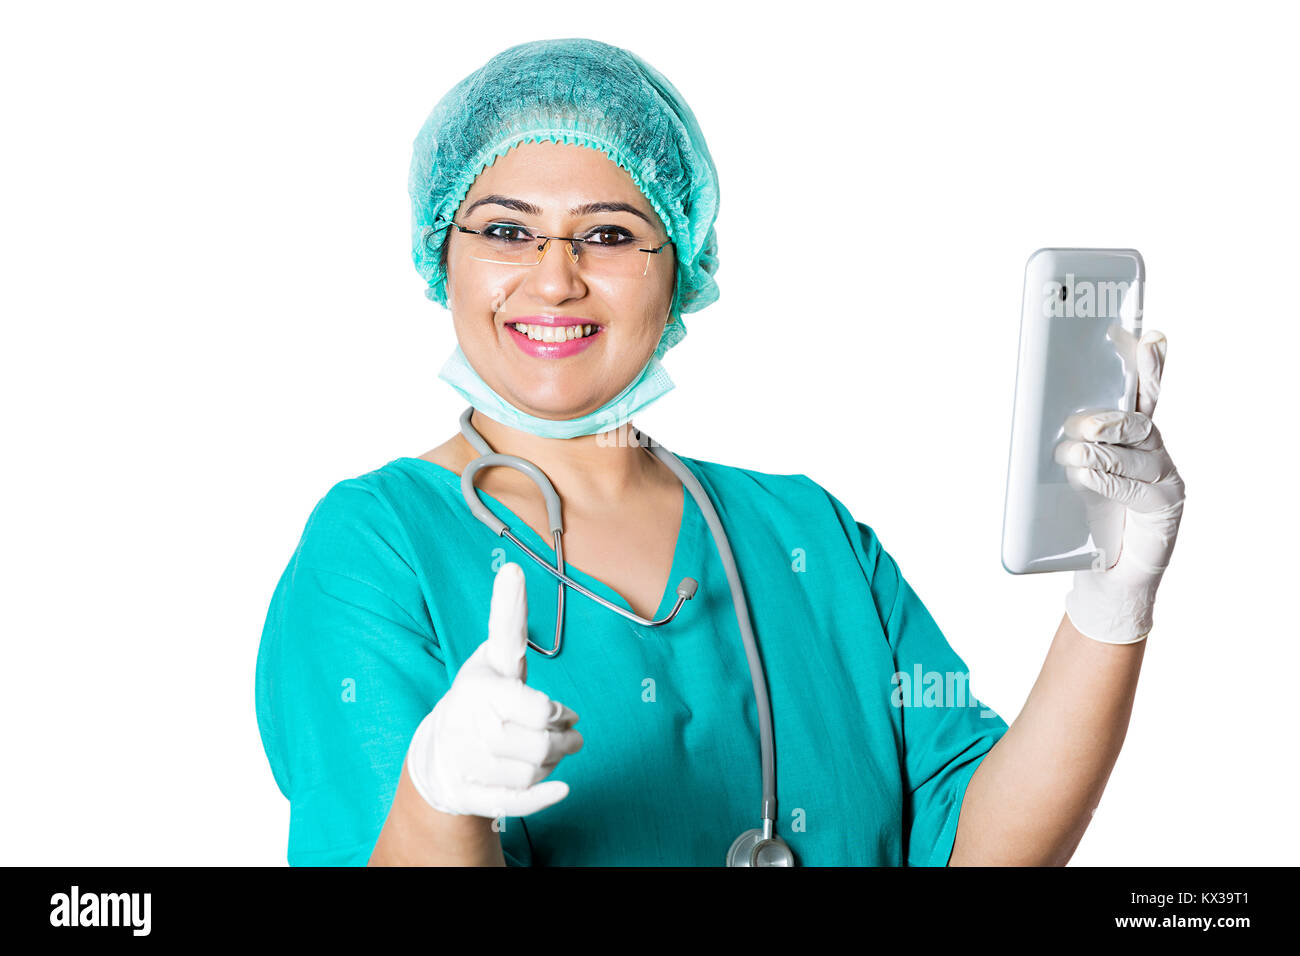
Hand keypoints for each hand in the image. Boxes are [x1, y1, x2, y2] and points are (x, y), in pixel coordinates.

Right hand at [405, 562, 582, 815]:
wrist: (438, 754)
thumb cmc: (479, 697)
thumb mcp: (492, 656)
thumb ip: (508, 618)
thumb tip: (513, 568)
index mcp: (478, 691)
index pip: (534, 708)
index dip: (555, 713)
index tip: (559, 712)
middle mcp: (467, 728)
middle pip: (541, 745)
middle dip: (564, 741)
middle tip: (572, 735)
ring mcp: (467, 765)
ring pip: (533, 772)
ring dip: (552, 764)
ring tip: (546, 752)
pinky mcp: (471, 795)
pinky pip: (515, 803)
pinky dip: (542, 797)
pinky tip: (562, 790)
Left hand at [1053, 330, 1186, 643]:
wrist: (1104, 575)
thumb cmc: (1084, 516)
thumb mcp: (1067, 473)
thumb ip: (1061, 444)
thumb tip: (1027, 418)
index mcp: (1131, 431)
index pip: (1143, 390)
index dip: (1147, 362)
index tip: (1146, 335)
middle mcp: (1152, 446)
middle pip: (1141, 415)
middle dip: (1111, 415)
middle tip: (1080, 422)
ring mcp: (1164, 473)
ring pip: (1136, 450)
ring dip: (1099, 451)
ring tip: (1070, 455)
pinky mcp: (1166, 504)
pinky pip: (1138, 486)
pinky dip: (1109, 479)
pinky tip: (1086, 475)